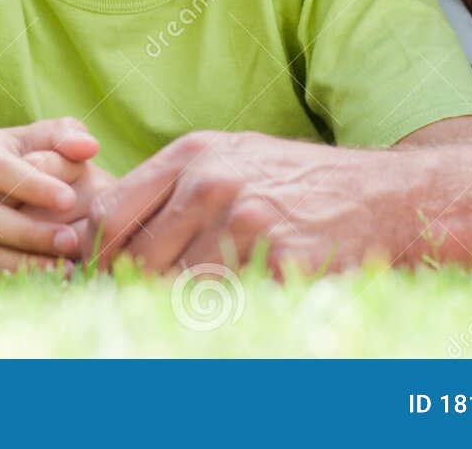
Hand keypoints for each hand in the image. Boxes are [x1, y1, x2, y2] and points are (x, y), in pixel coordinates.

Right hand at [0, 117, 100, 270]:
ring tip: (66, 266)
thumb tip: (89, 146)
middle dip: (30, 232)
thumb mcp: (32, 140)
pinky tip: (46, 279)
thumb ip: (63, 137)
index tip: (69, 199)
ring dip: (23, 262)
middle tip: (72, 240)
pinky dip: (12, 278)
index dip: (32, 186)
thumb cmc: (10, 160)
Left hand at [84, 131, 463, 276]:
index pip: (111, 213)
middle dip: (130, 290)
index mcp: (193, 155)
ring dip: (176, 307)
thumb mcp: (230, 158)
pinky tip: (232, 310)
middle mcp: (212, 184)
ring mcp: (245, 223)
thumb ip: (171, 186)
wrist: (381, 194)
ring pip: (177, 288)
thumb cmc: (296, 181)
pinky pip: (225, 305)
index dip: (93, 255)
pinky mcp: (277, 262)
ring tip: (184, 311)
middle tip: (129, 309)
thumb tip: (100, 230)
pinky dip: (221, 316)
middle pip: (137, 258)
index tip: (91, 279)